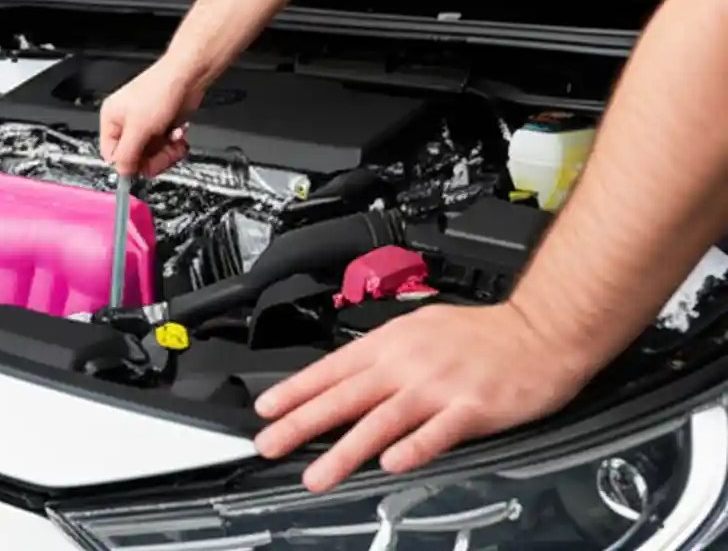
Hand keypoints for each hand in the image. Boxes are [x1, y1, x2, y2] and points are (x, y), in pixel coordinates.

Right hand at [99, 57, 204, 176]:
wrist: (187, 76)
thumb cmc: (160, 90)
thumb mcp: (139, 129)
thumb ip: (127, 155)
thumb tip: (122, 173)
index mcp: (111, 120)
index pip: (112, 155)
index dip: (128, 164)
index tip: (142, 167)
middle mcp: (126, 124)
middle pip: (135, 158)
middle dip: (153, 158)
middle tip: (163, 153)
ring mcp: (145, 126)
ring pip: (152, 155)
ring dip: (166, 151)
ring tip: (173, 140)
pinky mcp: (161, 127)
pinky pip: (165, 148)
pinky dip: (174, 144)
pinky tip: (178, 133)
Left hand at [253, 302, 593, 492]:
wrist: (540, 330)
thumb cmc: (482, 334)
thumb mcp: (420, 329)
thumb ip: (383, 357)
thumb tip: (346, 378)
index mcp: (392, 343)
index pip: (331, 368)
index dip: (295, 390)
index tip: (265, 409)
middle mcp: (408, 363)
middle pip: (345, 396)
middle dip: (301, 423)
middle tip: (270, 443)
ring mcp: (438, 386)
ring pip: (381, 420)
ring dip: (344, 451)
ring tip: (316, 475)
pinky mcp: (471, 406)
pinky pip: (437, 431)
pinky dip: (413, 447)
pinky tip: (391, 464)